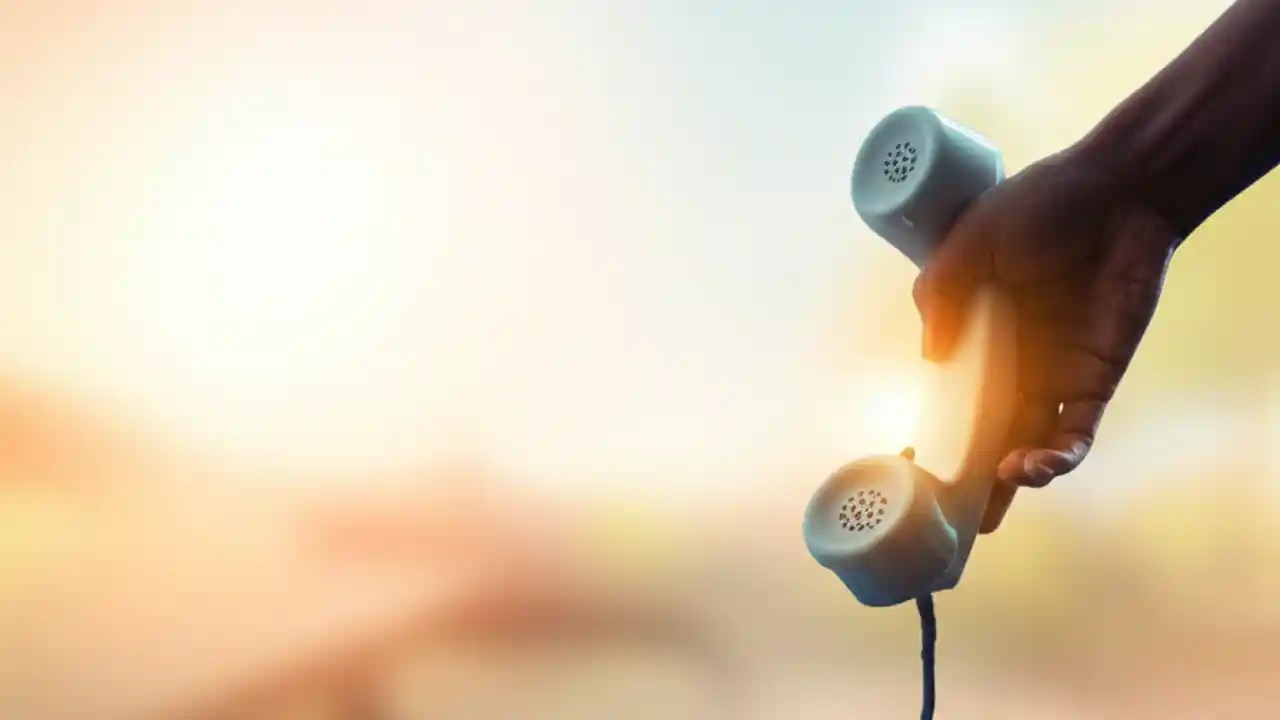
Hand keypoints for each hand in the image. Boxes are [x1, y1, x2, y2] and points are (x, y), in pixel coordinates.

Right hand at [912, 149, 1180, 531]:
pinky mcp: (1096, 377)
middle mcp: (1014, 363)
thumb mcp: (967, 244)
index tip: (911, 462)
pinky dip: (1056, 457)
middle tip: (950, 517)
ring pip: (1031, 444)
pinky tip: (1032, 467)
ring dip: (1013, 478)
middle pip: (989, 435)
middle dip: (971, 480)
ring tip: (995, 492)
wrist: (1120, 188)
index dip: (935, 434)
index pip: (952, 397)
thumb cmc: (1041, 202)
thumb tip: (931, 359)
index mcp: (978, 335)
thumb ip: (940, 296)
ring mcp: (1055, 374)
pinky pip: (1077, 431)